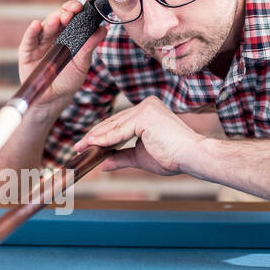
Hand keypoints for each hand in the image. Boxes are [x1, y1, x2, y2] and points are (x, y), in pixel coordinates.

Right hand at [18, 0, 107, 113]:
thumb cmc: (68, 80)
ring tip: (57, 20)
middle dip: (63, 13)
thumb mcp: (82, 63)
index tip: (80, 7)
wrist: (53, 99)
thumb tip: (103, 29)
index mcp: (68, 34)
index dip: (74, 10)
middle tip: (70, 14)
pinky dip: (32, 31)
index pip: (71, 16)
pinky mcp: (27, 50)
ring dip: (51, 21)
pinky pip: (29, 38)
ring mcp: (39, 41)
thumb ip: (89, 46)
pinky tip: (36, 25)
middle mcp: (53, 35)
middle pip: (57, 17)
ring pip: (45, 26)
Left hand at [74, 96, 202, 175]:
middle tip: (78, 147)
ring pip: (114, 126)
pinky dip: (105, 139)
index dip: (100, 135)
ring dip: (96, 138)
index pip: (118, 123)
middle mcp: (146, 105)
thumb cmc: (172, 157)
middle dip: (94, 136)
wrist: (191, 157)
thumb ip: (121, 157)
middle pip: (113, 123)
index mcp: (147, 111)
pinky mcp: (145, 115)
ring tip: (81, 147)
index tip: (86, 145)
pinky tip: (92, 145)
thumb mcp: (140, 157)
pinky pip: (120, 130)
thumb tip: (102, 164)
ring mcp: (146, 108)